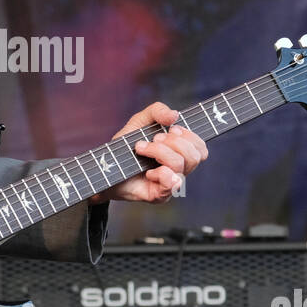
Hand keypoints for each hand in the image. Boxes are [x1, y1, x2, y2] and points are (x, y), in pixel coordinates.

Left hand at [89, 101, 207, 204]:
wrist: (105, 168)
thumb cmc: (125, 147)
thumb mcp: (140, 121)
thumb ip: (158, 111)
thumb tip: (175, 115)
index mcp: (179, 153)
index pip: (201, 148)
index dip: (190, 136)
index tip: (172, 129)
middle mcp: (179, 170)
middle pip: (194, 156)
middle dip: (173, 142)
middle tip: (153, 139)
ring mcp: (171, 184)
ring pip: (180, 165)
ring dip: (159, 151)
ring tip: (141, 149)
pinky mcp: (161, 195)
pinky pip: (172, 182)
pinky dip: (159, 172)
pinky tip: (147, 172)